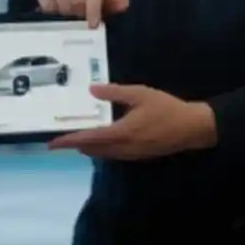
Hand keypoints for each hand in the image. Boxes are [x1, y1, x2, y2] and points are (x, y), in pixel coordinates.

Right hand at [36, 0, 129, 27]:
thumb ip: (112, 1)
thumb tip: (124, 4)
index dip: (93, 9)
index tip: (93, 25)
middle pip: (77, 1)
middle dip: (80, 16)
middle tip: (81, 24)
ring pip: (62, 5)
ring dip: (67, 17)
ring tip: (71, 19)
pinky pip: (48, 7)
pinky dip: (54, 15)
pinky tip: (58, 15)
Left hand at [48, 84, 216, 159]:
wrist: (192, 128)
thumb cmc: (166, 109)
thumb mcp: (140, 94)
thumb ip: (115, 92)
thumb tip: (93, 89)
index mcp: (121, 133)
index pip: (89, 138)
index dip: (69, 141)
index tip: (53, 143)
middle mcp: (123, 148)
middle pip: (93, 150)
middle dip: (76, 146)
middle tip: (61, 141)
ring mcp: (131, 154)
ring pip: (103, 154)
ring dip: (88, 149)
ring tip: (77, 141)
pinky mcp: (138, 155)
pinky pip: (113, 155)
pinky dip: (102, 150)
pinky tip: (102, 142)